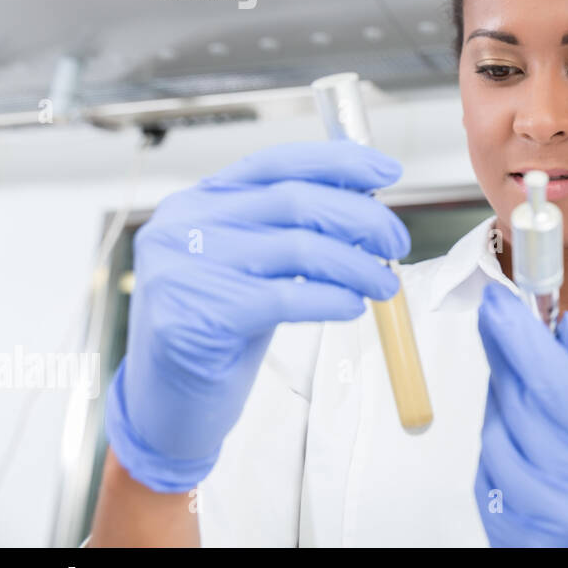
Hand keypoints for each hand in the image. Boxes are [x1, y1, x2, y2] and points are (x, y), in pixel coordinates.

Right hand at [105, 140, 409, 492]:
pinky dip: (332, 300)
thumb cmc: (224, 329)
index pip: (275, 163)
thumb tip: (367, 202)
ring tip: (385, 285)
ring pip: (298, 248)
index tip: (388, 171)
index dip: (337, 163)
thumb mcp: (257, 266)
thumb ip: (295, 229)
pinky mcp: (194, 316)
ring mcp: (182, 269)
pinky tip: (353, 307)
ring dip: (357, 265)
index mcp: (199, 201)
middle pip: (295, 200)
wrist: (170, 404)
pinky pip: (285, 298)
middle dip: (361, 218)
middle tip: (397, 243)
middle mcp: (183, 225)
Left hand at [473, 282, 567, 546]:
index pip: (555, 384)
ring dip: (499, 405)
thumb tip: (564, 335)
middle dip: (503, 356)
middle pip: (517, 406)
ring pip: (494, 442)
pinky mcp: (517, 545)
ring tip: (518, 390)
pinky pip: (487, 485)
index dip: (518, 337)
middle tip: (496, 321)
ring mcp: (543, 525)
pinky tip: (516, 442)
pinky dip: (496, 454)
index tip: (497, 303)